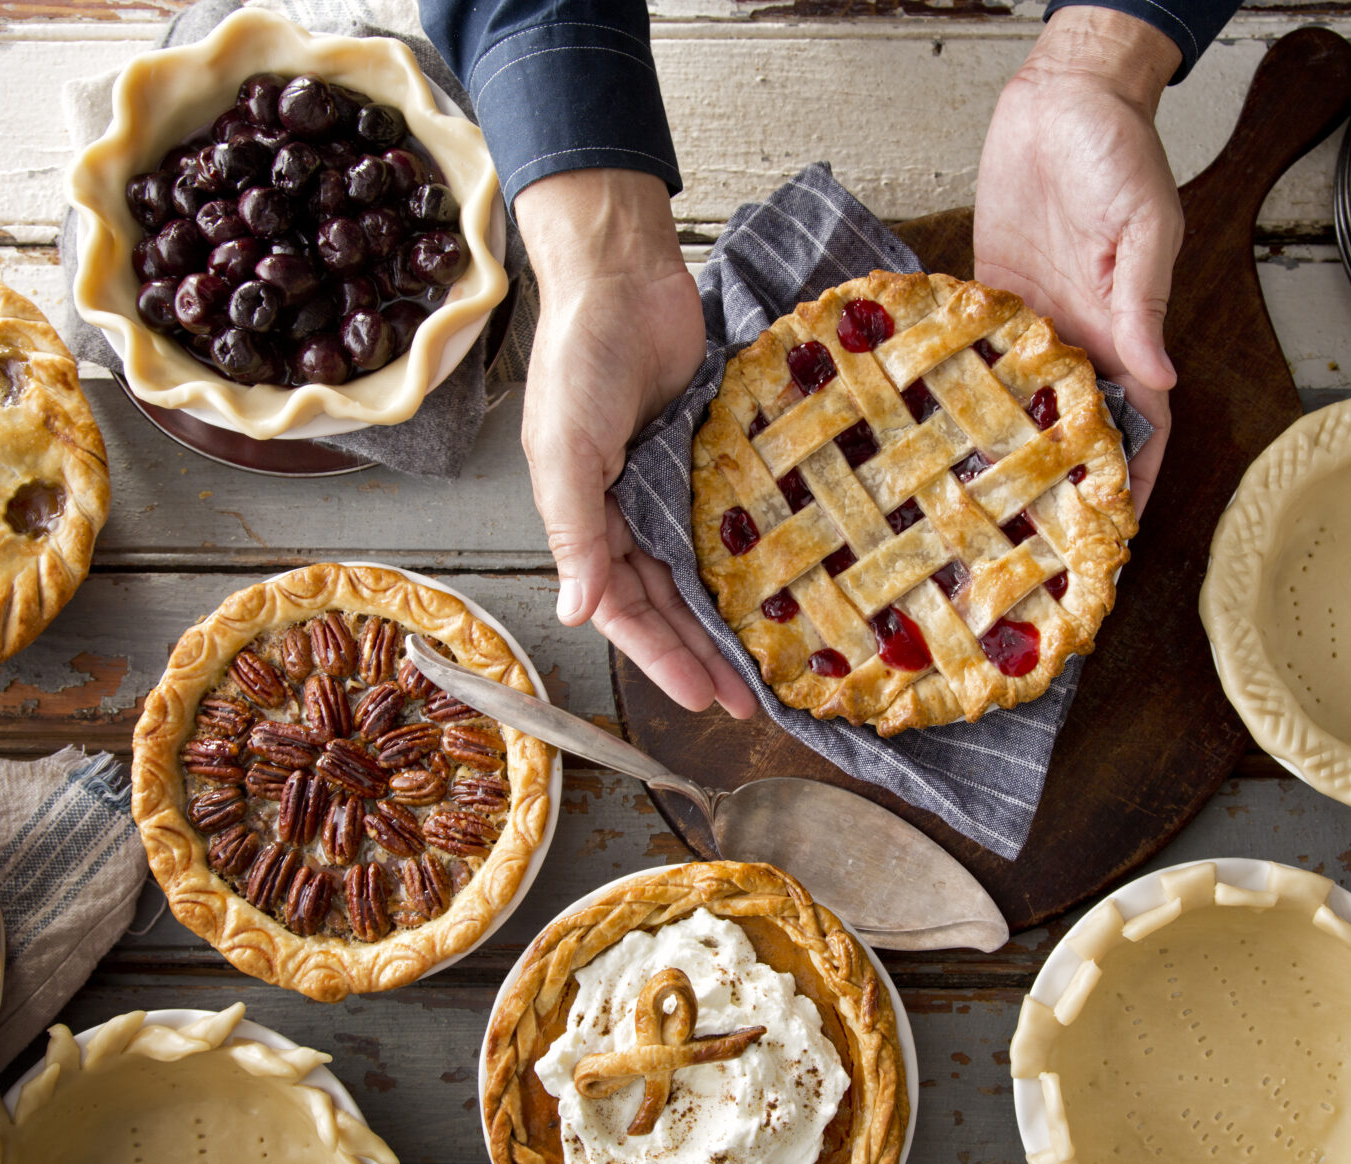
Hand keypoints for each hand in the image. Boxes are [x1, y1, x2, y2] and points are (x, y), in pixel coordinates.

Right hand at [513, 169, 756, 717]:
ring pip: (702, 570)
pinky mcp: (708, 456)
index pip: (623, 608)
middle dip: (702, 653)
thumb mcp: (565, 450)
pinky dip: (750, 555)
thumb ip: (573, 532)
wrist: (623, 276)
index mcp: (585, 519)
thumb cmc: (581, 359)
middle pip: (668, 601)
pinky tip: (784, 587)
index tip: (700, 698)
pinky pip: (731, 519)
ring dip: (729, 617)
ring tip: (768, 663)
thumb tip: (574, 613)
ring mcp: (669, 486)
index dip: (661, 656)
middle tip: (747, 701)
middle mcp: (626, 512)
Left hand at [974, 7, 1183, 516]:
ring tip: (974, 509)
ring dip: (1004, 453)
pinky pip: (971, 356)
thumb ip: (1143, 298)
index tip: (1117, 534)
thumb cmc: (1116, 147)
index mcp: (1125, 326)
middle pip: (1073, 429)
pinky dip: (957, 393)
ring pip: (1019, 405)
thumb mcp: (1145, 222)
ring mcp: (1030, 323)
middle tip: (1032, 545)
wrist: (1062, 96)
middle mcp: (1078, 336)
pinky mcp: (986, 299)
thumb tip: (1157, 373)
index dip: (1133, 478)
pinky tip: (932, 433)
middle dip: (1060, 485)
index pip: (1139, 422)